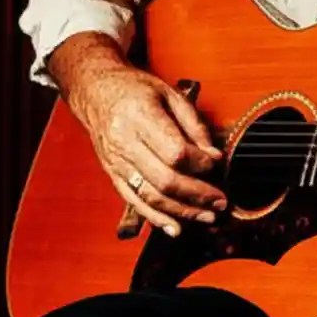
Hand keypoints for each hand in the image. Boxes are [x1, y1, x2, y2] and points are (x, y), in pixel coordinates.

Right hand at [54, 33, 227, 236]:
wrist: (96, 91)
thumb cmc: (135, 89)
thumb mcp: (171, 94)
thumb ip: (194, 125)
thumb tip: (214, 156)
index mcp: (141, 117)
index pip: (175, 151)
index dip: (200, 164)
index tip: (217, 165)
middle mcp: (125, 143)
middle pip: (165, 179)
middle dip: (197, 195)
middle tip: (221, 202)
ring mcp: (116, 162)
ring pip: (151, 196)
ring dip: (182, 211)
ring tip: (207, 217)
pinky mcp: (113, 175)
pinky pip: (134, 202)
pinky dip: (156, 218)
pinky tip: (175, 227)